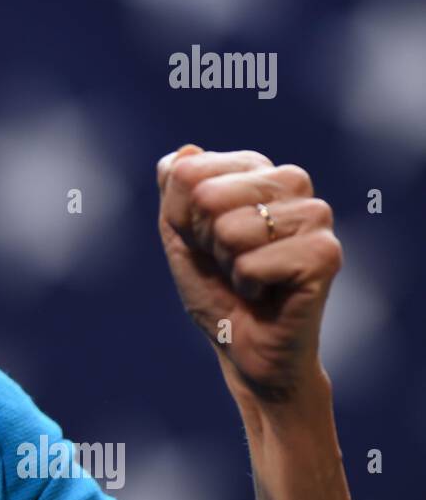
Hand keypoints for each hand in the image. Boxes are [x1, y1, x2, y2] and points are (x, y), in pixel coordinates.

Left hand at [156, 144, 342, 402]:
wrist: (245, 347)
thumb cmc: (215, 289)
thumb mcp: (180, 236)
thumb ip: (174, 193)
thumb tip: (184, 152)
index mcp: (256, 169)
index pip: (188, 171)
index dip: (183, 217)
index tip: (206, 241)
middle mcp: (291, 182)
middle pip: (207, 196)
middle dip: (205, 240)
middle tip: (229, 262)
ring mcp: (314, 215)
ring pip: (231, 230)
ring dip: (228, 265)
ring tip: (250, 277)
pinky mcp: (326, 253)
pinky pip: (253, 263)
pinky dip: (247, 286)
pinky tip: (268, 293)